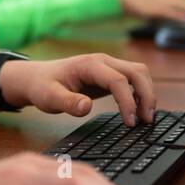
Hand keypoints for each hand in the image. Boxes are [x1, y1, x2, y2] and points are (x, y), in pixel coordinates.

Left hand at [0, 54, 155, 125]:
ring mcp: (108, 66)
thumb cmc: (42, 87)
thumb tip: (86, 108)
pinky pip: (133, 79)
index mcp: (90, 65)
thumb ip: (67, 102)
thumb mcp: (49, 98)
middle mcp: (103, 61)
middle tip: (147, 121)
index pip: (119, 80)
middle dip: (147, 95)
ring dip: (147, 93)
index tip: (129, 123)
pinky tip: (139, 110)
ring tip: (146, 118)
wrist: (37, 78)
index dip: (128, 101)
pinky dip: (141, 93)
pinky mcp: (110, 74)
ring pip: (139, 73)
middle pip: (137, 71)